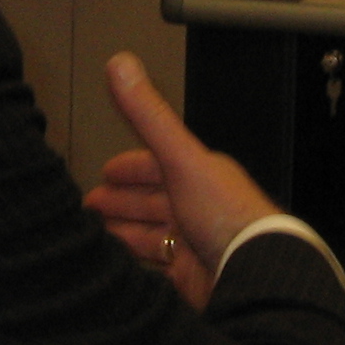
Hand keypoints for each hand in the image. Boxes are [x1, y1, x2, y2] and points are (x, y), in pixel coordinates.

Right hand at [85, 51, 281, 307]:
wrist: (254, 274)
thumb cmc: (226, 215)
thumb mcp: (180, 157)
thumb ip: (149, 115)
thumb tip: (121, 64)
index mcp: (202, 176)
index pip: (159, 167)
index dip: (131, 169)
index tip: (107, 172)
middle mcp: (200, 209)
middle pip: (154, 202)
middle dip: (123, 201)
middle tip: (91, 206)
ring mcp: (196, 245)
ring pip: (153, 236)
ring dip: (125, 233)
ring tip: (94, 236)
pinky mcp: (192, 280)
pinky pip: (157, 269)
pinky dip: (136, 264)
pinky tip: (118, 265)